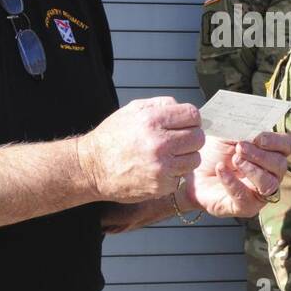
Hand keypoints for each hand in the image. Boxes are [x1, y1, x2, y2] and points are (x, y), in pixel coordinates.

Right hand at [78, 97, 203, 203]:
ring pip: (195, 159)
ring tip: (169, 156)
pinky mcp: (160, 185)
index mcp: (152, 120)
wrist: (91, 167)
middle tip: (179, 142)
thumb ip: (161, 105)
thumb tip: (184, 109)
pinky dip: (173, 174)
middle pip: (199, 138)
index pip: (193, 115)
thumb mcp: (132, 110)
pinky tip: (159, 170)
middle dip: (191, 138)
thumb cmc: (112, 137)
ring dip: (185, 158)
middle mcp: (158, 143)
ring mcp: (160, 166)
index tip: (186, 124)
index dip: (192, 119)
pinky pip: (181, 177)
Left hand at [186, 132, 290, 217]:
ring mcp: (259, 193)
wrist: (192, 174)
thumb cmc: (213, 154)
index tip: (258, 138)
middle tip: (240, 148)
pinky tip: (221, 169)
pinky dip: (233, 182)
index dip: (276, 142)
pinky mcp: (245, 207)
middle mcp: (270, 174)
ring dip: (252, 169)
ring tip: (234, 160)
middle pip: (280, 165)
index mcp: (269, 153)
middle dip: (260, 155)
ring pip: (269, 183)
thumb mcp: (226, 136)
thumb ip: (241, 129)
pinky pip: (246, 198)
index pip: (286, 147)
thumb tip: (250, 121)